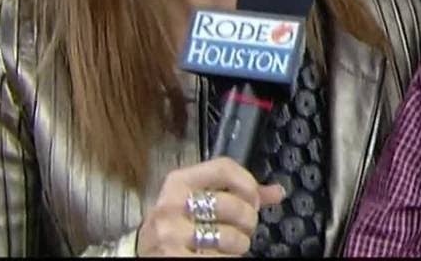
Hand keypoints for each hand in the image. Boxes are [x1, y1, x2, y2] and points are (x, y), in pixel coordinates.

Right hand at [136, 157, 284, 256]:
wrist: (143, 253)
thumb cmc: (177, 225)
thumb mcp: (198, 201)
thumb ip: (236, 194)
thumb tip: (277, 192)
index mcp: (179, 182)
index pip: (223, 168)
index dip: (248, 183)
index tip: (255, 198)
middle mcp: (172, 205)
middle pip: (232, 204)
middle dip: (248, 219)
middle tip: (245, 227)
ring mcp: (171, 234)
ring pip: (229, 236)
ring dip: (240, 244)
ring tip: (231, 245)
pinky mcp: (173, 258)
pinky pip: (219, 260)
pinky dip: (227, 259)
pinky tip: (220, 255)